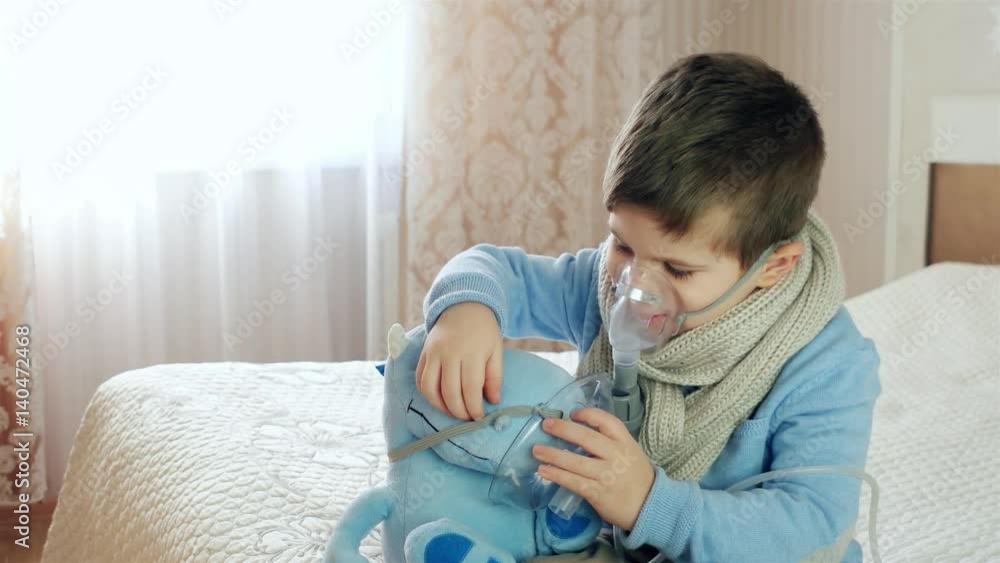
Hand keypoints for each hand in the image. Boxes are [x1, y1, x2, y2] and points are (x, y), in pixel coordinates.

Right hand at [416, 302, 502, 420]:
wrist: (463, 306)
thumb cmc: (483, 331)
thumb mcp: (496, 351)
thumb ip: (495, 377)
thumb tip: (493, 401)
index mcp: (471, 353)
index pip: (470, 388)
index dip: (474, 408)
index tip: (479, 417)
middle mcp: (449, 353)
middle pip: (450, 392)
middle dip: (459, 411)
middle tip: (467, 418)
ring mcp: (433, 353)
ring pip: (430, 389)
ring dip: (440, 406)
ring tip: (452, 411)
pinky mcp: (423, 353)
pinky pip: (420, 379)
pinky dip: (427, 394)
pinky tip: (439, 400)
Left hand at [532, 407, 654, 530]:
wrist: (650, 506)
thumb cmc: (635, 476)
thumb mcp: (630, 451)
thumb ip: (609, 441)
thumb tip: (579, 428)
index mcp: (625, 442)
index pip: (607, 421)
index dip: (588, 414)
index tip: (572, 414)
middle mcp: (616, 455)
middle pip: (586, 437)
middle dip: (563, 429)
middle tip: (546, 425)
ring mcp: (606, 475)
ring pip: (576, 461)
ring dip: (553, 455)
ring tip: (536, 451)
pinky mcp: (598, 492)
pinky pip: (573, 481)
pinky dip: (556, 475)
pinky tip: (543, 471)